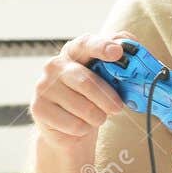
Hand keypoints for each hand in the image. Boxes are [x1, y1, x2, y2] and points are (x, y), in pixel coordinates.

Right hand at [29, 31, 133, 157]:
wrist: (69, 128)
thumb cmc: (93, 98)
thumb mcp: (109, 79)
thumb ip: (121, 61)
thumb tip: (132, 46)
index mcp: (74, 52)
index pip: (87, 43)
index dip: (102, 47)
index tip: (117, 52)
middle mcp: (55, 65)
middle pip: (87, 82)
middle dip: (108, 98)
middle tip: (117, 108)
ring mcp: (43, 86)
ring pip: (83, 107)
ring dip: (98, 117)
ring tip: (96, 116)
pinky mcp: (38, 108)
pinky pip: (74, 124)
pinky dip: (84, 129)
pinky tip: (79, 125)